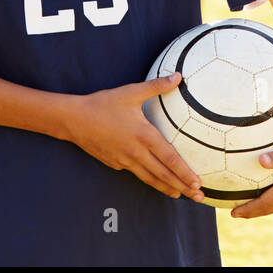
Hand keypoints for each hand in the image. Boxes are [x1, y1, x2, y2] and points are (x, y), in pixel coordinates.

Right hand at [65, 73, 204, 201]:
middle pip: (164, 174)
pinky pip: (136, 174)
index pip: (170, 158)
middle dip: (182, 186)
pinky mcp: (115, 163)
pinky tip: (156, 183)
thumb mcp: (131, 92)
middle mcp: (136, 152)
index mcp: (144, 136)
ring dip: (167, 188)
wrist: (74, 119)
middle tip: (198, 196)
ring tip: (181, 195)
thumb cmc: (103, 104)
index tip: (197, 182)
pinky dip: (149, 181)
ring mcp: (125, 161)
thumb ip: (156, 86)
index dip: (185, 172)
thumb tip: (178, 76)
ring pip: (150, 178)